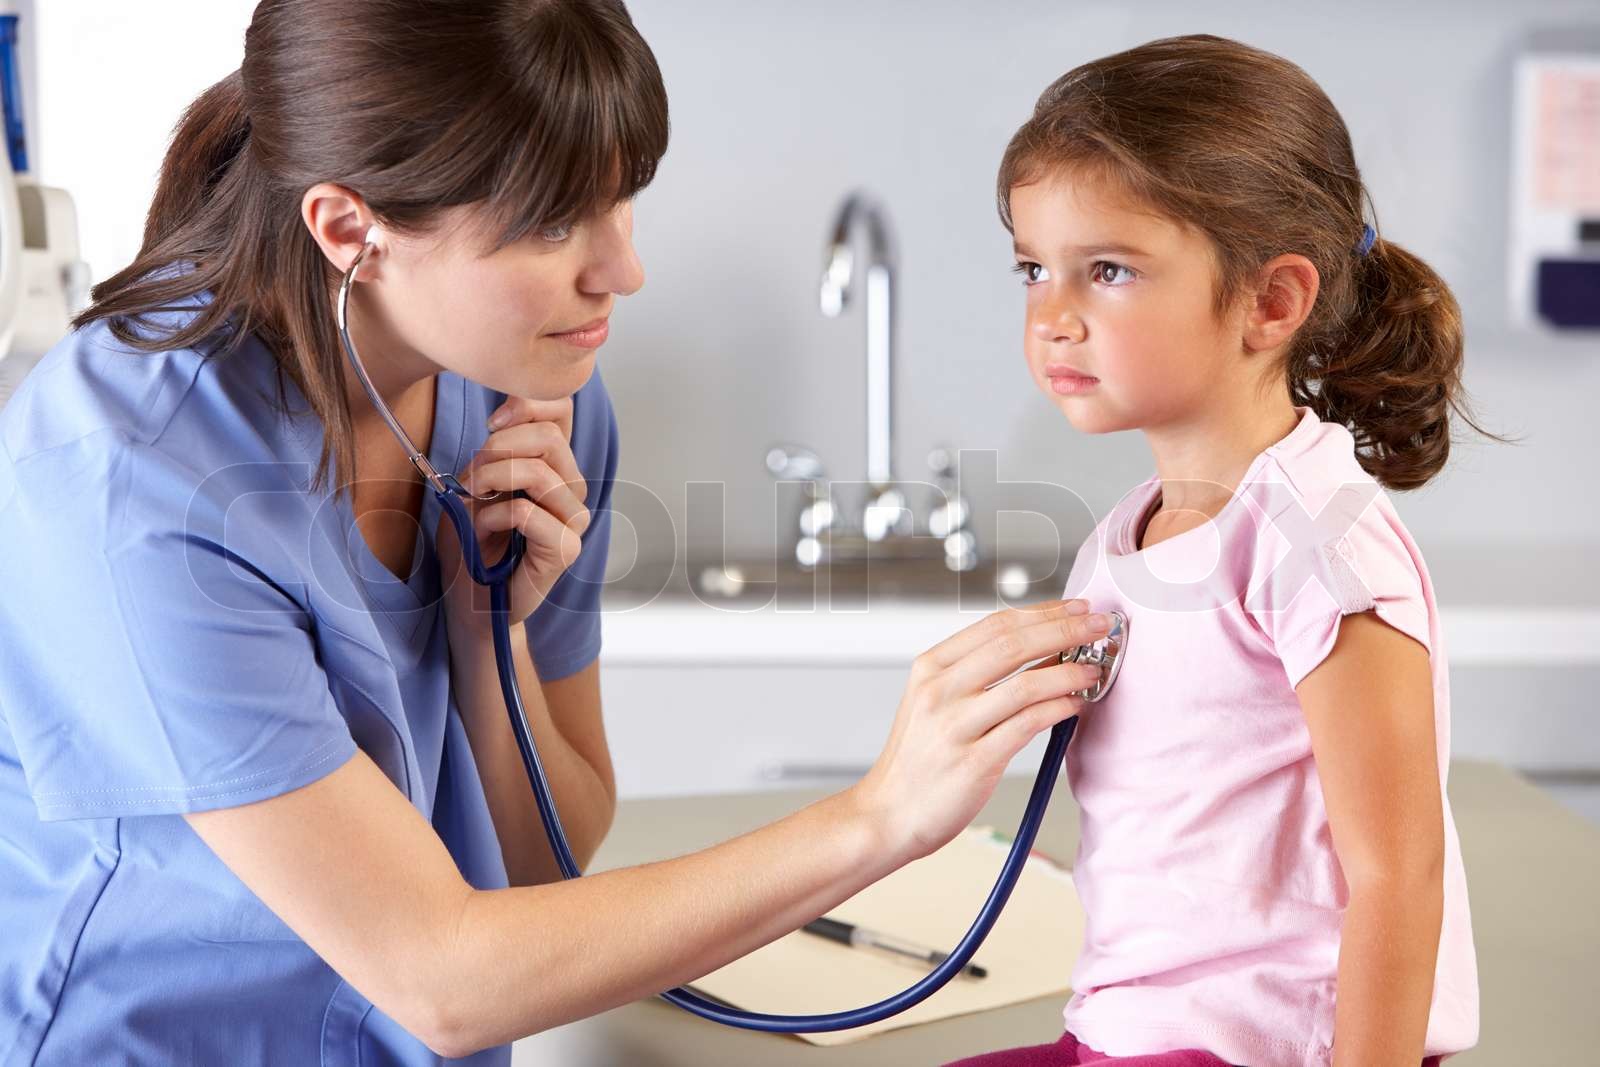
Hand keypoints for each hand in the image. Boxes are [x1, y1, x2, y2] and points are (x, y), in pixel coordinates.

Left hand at [436, 395, 590, 638]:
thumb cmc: (470, 543)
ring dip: (491, 481)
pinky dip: (494, 516)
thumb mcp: (474, 484)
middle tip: (472, 476)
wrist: (469, 599)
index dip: (528, 402)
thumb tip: (501, 422)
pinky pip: (527, 512)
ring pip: (538, 472)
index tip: (492, 422)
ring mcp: (574, 520)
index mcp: (555, 465)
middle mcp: (572, 489)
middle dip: (497, 448)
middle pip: (548, 437)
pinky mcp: (565, 549)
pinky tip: (486, 532)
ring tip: (474, 502)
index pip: (561, 410)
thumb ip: (495, 451)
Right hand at [849, 600, 1112, 864]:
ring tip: (1094, 670)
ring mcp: (955, 726)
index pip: (995, 624)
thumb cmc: (918, 760)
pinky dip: (1058, 709)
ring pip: (1025, 684)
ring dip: (1069, 673)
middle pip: (1013, 644)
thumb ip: (975, 675)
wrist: (888, 814)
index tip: (1076, 607)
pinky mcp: (973, 762)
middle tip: (1100, 624)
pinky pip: (1027, 726)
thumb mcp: (932, 703)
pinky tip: (1075, 705)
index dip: (1043, 612)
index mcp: (930, 668)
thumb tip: (1042, 650)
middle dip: (1065, 629)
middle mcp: (939, 691)